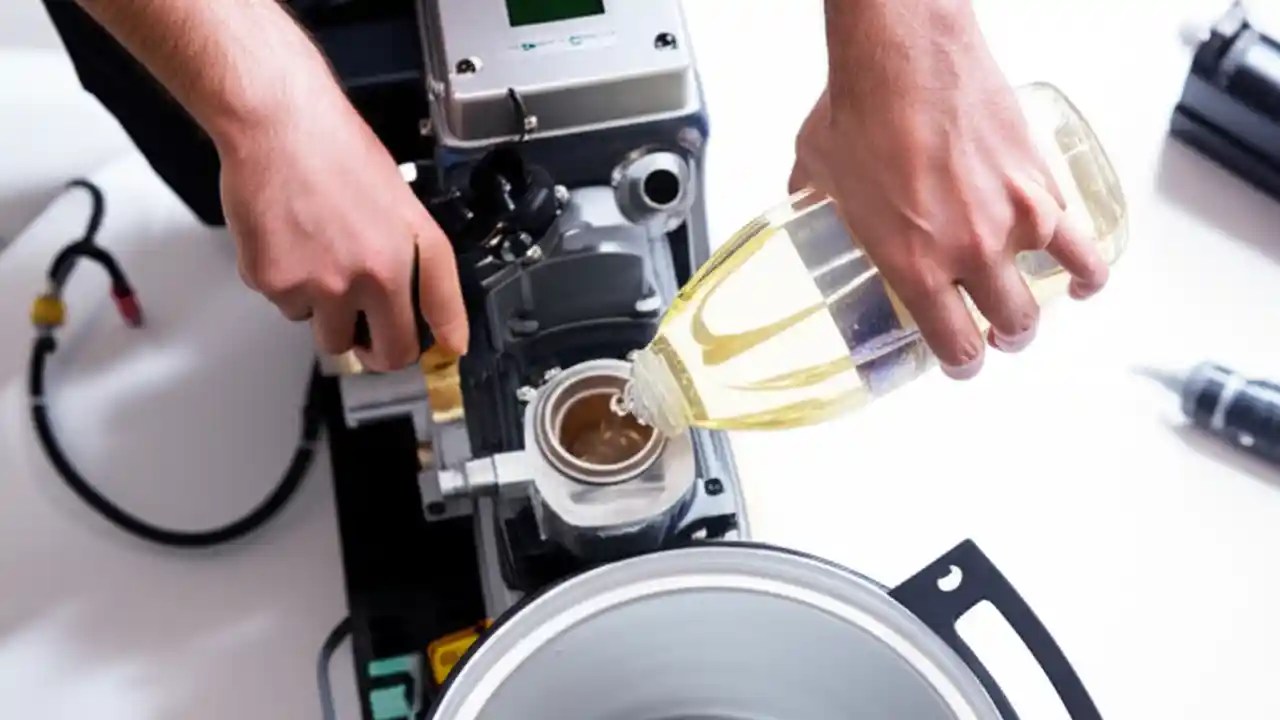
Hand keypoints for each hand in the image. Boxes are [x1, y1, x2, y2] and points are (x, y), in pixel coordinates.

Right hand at [215, 79, 467, 370]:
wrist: (279, 126)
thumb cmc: (339, 153)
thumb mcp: (405, 206)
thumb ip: (422, 262)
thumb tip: (431, 309)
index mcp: (403, 259)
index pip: (434, 325)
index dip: (441, 347)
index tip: (442, 354)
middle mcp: (365, 278)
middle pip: (382, 354)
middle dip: (378, 346)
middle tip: (370, 327)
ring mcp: (316, 286)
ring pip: (328, 332)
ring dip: (328, 312)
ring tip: (323, 260)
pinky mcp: (273, 283)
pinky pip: (287, 306)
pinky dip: (288, 284)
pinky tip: (292, 243)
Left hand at [793, 1, 1106, 378]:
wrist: (905, 58)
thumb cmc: (861, 111)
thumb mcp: (820, 179)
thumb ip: (818, 207)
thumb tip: (805, 206)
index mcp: (913, 265)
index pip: (954, 344)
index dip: (960, 363)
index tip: (960, 362)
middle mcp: (971, 252)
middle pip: (1011, 325)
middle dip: (1005, 338)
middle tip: (997, 335)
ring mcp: (1015, 219)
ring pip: (1050, 289)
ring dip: (1045, 306)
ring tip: (1040, 307)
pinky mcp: (1042, 183)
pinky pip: (1080, 239)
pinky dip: (1086, 264)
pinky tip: (1083, 274)